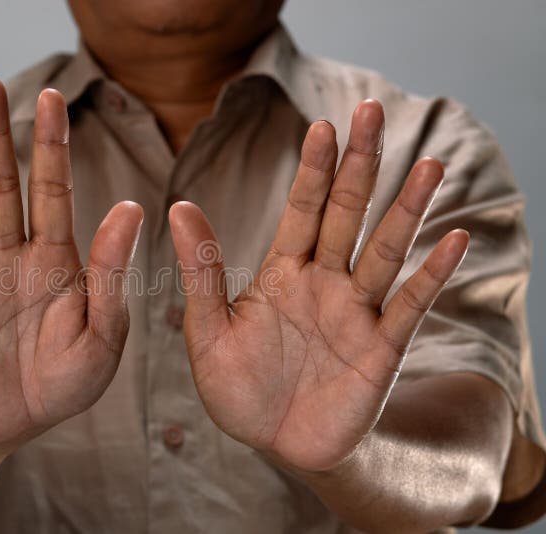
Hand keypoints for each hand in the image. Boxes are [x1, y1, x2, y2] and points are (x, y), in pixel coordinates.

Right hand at [0, 78, 142, 454]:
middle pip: (0, 192)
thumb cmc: (68, 380)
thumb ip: (111, 274)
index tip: (54, 96)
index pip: (54, 193)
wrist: (17, 425)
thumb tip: (132, 207)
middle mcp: (11, 261)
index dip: (53, 147)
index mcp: (57, 262)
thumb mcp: (103, 334)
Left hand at [168, 100, 468, 472]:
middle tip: (372, 112)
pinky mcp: (382, 350)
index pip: (302, 210)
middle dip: (360, 166)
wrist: (275, 443)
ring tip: (428, 165)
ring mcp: (357, 313)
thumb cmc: (238, 388)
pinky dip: (432, 276)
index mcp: (283, 273)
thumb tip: (178, 207)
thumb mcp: (209, 330)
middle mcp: (325, 283)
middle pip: (347, 215)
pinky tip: (452, 241)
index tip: (321, 127)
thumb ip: (202, 271)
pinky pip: (411, 306)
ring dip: (406, 210)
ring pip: (385, 251)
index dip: (312, 171)